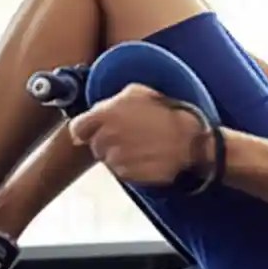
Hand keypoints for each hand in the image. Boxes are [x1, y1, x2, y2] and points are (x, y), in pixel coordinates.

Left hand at [69, 84, 209, 184]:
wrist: (189, 140)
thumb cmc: (166, 113)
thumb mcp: (138, 92)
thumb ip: (111, 101)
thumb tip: (97, 110)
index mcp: (105, 115)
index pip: (77, 128)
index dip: (86, 129)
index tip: (93, 130)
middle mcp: (106, 138)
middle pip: (94, 145)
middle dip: (106, 141)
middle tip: (128, 136)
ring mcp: (116, 159)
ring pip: (108, 160)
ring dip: (119, 155)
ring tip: (140, 146)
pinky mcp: (128, 175)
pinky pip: (122, 172)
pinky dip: (130, 167)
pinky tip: (145, 157)